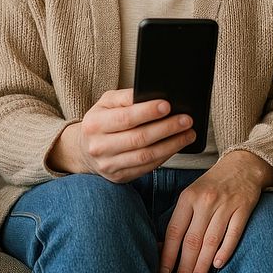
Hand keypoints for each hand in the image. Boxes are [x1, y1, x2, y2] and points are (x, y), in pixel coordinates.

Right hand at [53, 89, 195, 181]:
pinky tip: (175, 146)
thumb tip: (151, 95)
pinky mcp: (119, 177)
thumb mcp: (106, 103)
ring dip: (171, 145)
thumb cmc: (101, 120)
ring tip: (188, 134)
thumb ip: (125, 97)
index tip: (167, 105)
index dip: (147, 112)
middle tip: (186, 120)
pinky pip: (147, 167)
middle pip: (138, 138)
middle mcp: (99, 146)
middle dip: (166, 128)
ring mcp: (109, 165)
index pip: (125, 118)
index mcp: (94, 124)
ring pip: (146, 156)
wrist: (84, 149)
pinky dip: (165, 156)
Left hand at [160, 150, 272, 272]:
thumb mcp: (191, 194)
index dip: (168, 253)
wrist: (242, 165)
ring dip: (203, 263)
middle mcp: (205, 202)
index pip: (175, 230)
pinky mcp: (243, 209)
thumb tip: (165, 246)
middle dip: (185, 265)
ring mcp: (225, 206)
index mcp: (188, 197)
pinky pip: (233, 234)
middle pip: (193, 239)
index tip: (163, 270)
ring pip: (211, 240)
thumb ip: (182, 217)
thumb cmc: (212, 184)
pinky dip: (225, 250)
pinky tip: (218, 264)